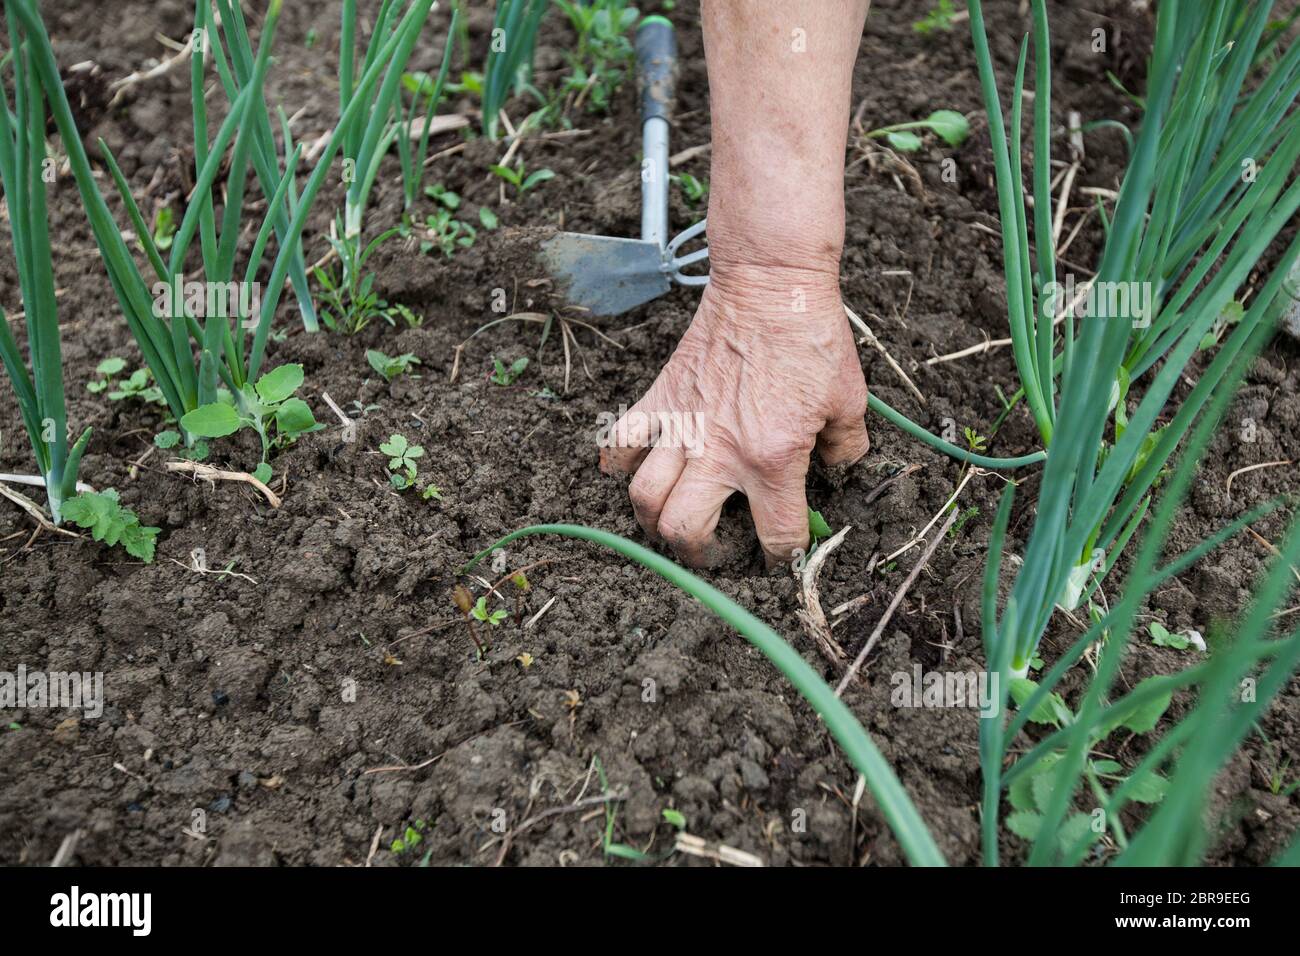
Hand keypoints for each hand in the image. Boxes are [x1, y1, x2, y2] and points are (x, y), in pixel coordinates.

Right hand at [600, 264, 869, 567]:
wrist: (770, 284)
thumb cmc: (811, 338)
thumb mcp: (850, 399)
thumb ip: (847, 447)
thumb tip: (837, 469)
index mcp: (773, 457)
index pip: (775, 535)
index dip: (784, 555)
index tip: (782, 553)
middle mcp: (719, 451)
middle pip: (684, 531)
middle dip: (700, 554)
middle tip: (713, 546)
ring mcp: (683, 426)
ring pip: (644, 498)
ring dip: (654, 519)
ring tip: (671, 516)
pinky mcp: (660, 399)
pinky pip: (619, 444)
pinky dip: (619, 465)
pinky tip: (636, 469)